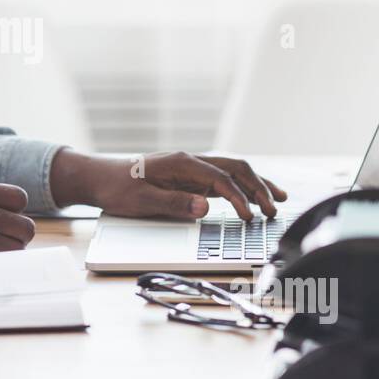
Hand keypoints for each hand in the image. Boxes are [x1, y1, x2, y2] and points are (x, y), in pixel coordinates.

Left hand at [50, 149, 286, 220]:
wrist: (99, 178)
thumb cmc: (117, 189)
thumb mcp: (141, 200)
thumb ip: (174, 203)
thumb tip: (206, 208)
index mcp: (181, 163)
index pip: (220, 179)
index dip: (239, 198)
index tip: (249, 217)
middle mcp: (190, 161)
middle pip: (234, 169)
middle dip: (258, 188)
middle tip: (274, 210)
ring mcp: (191, 168)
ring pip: (232, 172)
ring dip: (256, 184)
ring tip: (278, 200)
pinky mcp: (189, 178)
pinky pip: (222, 180)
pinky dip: (241, 188)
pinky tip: (253, 198)